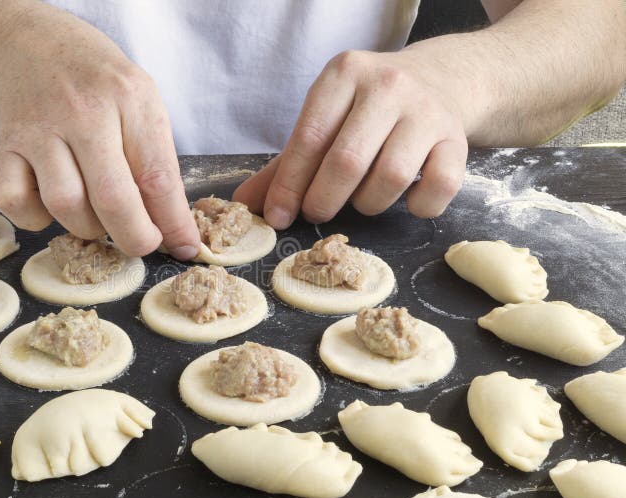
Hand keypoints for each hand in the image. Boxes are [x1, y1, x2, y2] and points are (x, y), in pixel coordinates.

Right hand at [0, 8, 198, 258]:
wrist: (30, 44)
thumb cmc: (97, 83)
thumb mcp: (140, 103)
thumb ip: (157, 160)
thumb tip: (173, 228)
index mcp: (129, 100)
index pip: (158, 176)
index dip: (173, 223)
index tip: (183, 247)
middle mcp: (83, 113)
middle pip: (113, 199)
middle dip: (134, 238)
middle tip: (141, 244)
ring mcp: (39, 130)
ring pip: (65, 206)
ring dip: (88, 229)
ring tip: (98, 218)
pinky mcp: (5, 144)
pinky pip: (16, 202)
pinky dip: (36, 220)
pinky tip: (52, 208)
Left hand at [233, 50, 467, 227]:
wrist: (443, 80)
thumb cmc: (368, 110)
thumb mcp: (326, 120)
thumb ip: (286, 164)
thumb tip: (245, 204)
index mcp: (344, 75)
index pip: (308, 138)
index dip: (289, 186)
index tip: (278, 217)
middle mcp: (387, 86)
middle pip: (347, 161)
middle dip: (324, 200)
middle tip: (318, 212)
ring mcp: (427, 111)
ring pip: (390, 179)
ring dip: (369, 204)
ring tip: (363, 197)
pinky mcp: (457, 139)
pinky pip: (437, 188)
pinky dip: (418, 206)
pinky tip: (407, 198)